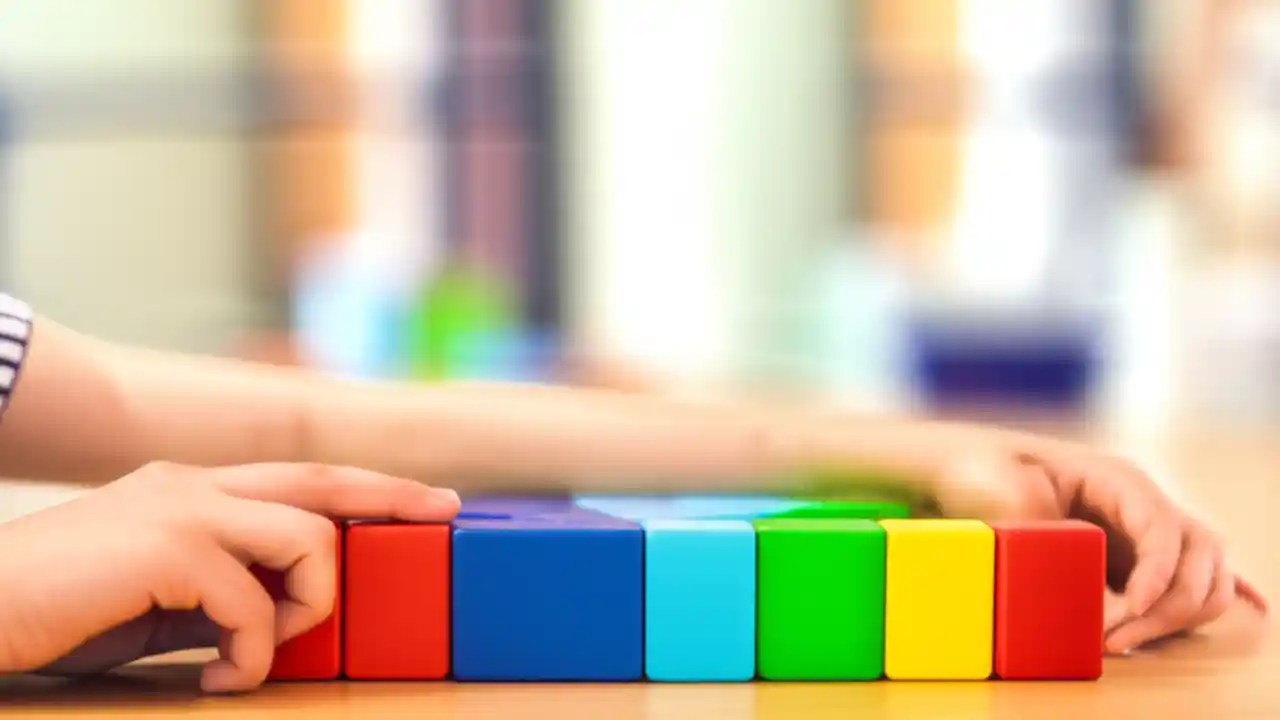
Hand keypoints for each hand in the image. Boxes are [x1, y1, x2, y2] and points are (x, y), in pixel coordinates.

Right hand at [0, 461, 458, 691]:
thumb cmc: (60, 613)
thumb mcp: (159, 602)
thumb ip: (221, 591)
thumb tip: (281, 613)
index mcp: (192, 489)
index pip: (299, 478)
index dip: (367, 485)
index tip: (425, 498)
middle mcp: (194, 484)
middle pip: (321, 480)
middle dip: (392, 494)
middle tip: (443, 513)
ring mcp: (184, 507)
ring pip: (306, 539)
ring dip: (301, 610)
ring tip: (250, 657)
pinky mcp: (169, 545)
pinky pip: (256, 604)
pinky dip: (250, 655)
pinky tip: (212, 679)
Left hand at [928, 426, 1266, 653]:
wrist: (960, 466)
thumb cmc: (981, 470)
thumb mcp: (1005, 496)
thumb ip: (1047, 536)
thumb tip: (1091, 592)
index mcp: (1118, 479)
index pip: (1166, 530)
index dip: (1159, 575)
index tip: (1130, 611)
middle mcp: (1141, 504)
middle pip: (1201, 557)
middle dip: (1171, 605)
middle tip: (1119, 640)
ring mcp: (1141, 529)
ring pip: (1202, 573)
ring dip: (1179, 614)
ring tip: (1125, 642)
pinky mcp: (1131, 554)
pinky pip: (1186, 576)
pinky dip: (1203, 599)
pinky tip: (1244, 612)